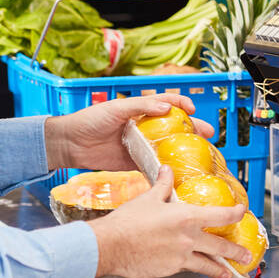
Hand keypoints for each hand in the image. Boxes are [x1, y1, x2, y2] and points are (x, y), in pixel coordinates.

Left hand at [44, 91, 215, 171]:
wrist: (70, 143)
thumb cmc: (90, 120)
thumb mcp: (116, 108)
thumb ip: (140, 106)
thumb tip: (166, 108)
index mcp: (140, 110)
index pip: (167, 103)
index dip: (181, 104)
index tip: (192, 109)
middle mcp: (143, 127)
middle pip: (173, 127)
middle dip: (192, 129)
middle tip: (209, 134)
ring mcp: (140, 145)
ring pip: (167, 147)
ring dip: (183, 150)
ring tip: (201, 154)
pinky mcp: (133, 163)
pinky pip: (153, 166)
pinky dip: (166, 169)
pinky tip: (180, 174)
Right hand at [87, 168, 250, 277]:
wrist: (111, 245)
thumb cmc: (128, 221)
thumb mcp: (148, 198)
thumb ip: (162, 185)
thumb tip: (166, 170)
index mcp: (187, 217)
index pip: (221, 215)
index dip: (236, 214)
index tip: (243, 213)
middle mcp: (189, 238)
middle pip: (220, 246)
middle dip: (236, 251)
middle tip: (246, 255)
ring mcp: (181, 256)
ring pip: (208, 264)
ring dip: (222, 269)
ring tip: (230, 273)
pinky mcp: (170, 269)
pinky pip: (187, 268)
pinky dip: (195, 269)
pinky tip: (197, 270)